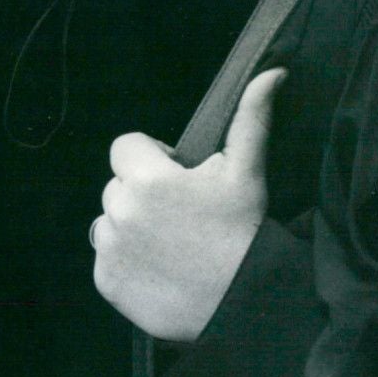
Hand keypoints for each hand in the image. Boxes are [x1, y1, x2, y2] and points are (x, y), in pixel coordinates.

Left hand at [91, 68, 282, 341]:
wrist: (245, 304)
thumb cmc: (245, 231)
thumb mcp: (248, 172)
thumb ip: (250, 118)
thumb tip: (272, 72)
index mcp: (147, 178)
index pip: (126, 147)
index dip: (152, 159)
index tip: (178, 179)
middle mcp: (120, 210)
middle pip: (118, 185)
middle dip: (142, 193)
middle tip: (180, 216)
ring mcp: (110, 247)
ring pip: (108, 221)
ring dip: (130, 226)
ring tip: (171, 243)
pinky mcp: (105, 280)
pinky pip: (105, 257)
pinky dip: (125, 261)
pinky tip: (160, 268)